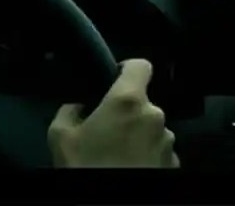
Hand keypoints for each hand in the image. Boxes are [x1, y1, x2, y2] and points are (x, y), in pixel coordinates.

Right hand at [47, 59, 178, 167]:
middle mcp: (155, 116)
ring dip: (137, 137)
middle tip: (104, 132)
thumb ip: (70, 111)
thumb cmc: (86, 169)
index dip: (126, 70)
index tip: (114, 80)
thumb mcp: (60, 137)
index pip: (141, 65)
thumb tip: (78, 107)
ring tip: (115, 156)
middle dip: (126, 114)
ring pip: (151, 128)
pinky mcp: (174, 163)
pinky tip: (128, 168)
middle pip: (142, 103)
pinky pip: (158, 151)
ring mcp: (168, 141)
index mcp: (128, 101)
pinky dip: (146, 156)